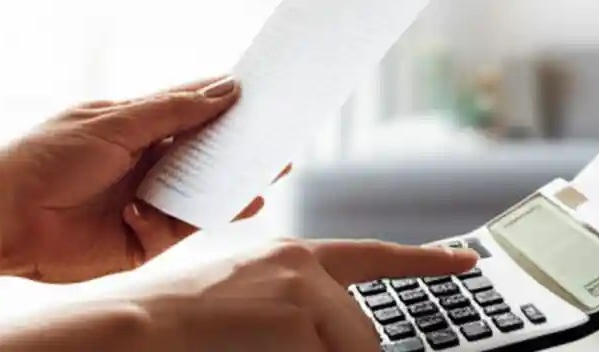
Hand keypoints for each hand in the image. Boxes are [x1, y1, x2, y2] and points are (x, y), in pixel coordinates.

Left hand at [0, 76, 284, 282]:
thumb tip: (226, 90)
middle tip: (281, 139)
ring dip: (236, 182)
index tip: (264, 92)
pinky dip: (201, 215)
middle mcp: (145, 160)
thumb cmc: (46, 159)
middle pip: (205, 151)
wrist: (2, 220)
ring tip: (271, 174)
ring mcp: (147, 198)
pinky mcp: (145, 236)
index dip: (227, 100)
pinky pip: (187, 224)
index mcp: (135, 125)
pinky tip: (217, 205)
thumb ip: (173, 111)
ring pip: (204, 189)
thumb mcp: (115, 123)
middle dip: (242, 145)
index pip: (192, 107)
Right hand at [0, 239, 479, 351]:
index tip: (468, 261)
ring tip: (250, 350)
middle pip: (362, 336)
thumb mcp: (248, 306)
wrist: (130, 329)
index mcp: (291, 257)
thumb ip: (300, 311)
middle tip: (272, 351)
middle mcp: (305, 265)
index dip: (426, 262)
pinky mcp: (300, 317)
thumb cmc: (177, 326)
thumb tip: (347, 337)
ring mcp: (305, 291)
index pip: (374, 257)